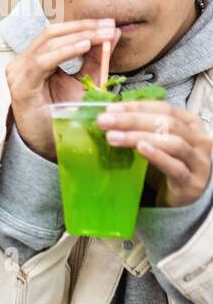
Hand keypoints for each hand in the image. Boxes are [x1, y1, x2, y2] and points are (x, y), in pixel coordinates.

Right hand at [5, 18, 119, 160]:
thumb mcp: (85, 81)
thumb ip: (96, 58)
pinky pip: (41, 63)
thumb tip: (113, 32)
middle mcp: (22, 64)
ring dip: (77, 37)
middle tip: (107, 27)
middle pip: (51, 34)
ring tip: (100, 35)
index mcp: (34, 60)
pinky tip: (83, 47)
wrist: (49, 145)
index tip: (109, 24)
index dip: (83, 25)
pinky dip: (63, 52)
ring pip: (46, 44)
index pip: (57, 33)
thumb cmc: (62, 116)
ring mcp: (18, 75)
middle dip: (82, 28)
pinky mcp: (20, 87)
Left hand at [96, 101, 211, 207]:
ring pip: (172, 143)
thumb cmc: (168, 164)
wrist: (184, 197)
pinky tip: (141, 148)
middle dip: (132, 120)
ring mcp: (198, 161)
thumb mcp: (158, 142)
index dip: (137, 107)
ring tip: (113, 137)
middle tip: (104, 121)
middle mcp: (199, 139)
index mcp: (191, 124)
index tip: (111, 109)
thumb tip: (110, 116)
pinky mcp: (191, 182)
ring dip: (139, 137)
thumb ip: (142, 129)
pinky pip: (175, 167)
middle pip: (166, 123)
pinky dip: (158, 156)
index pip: (164, 108)